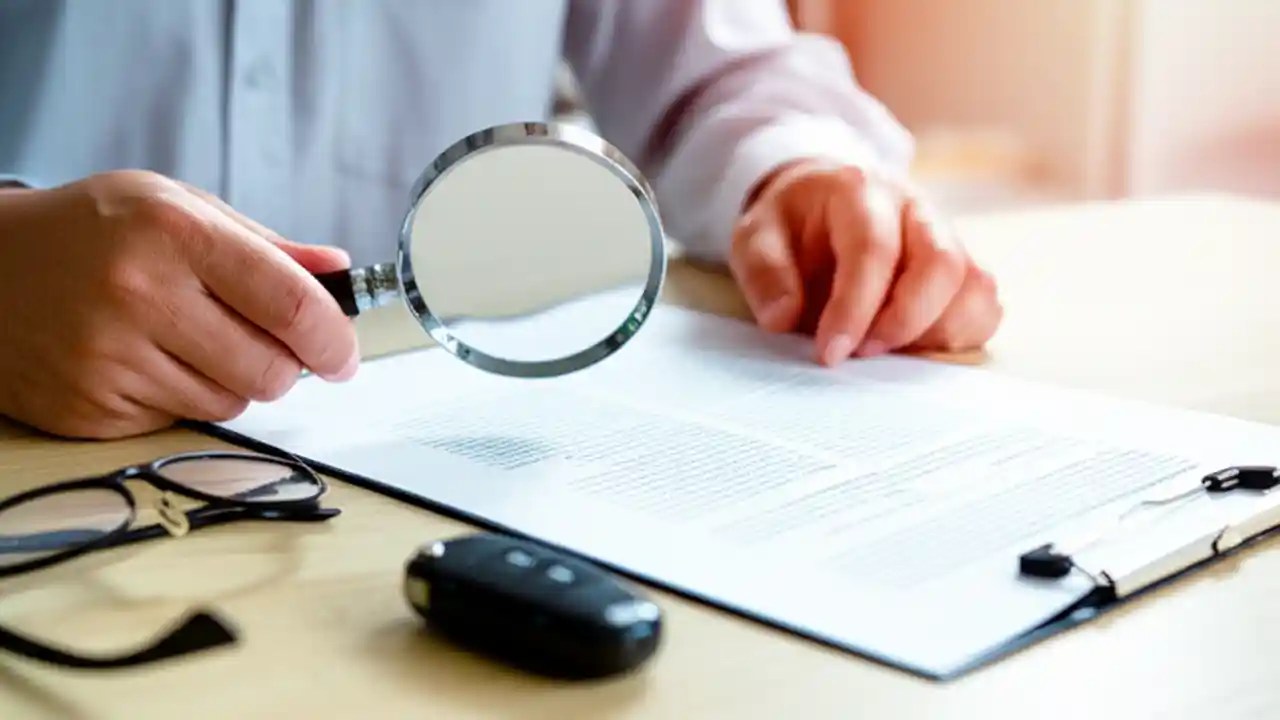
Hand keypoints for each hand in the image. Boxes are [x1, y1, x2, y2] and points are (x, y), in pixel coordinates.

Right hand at [0, 170, 358, 438]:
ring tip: (190, 340)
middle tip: (266, 343)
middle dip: (286, 364)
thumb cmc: (91, 230)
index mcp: (173, 232)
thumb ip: (265, 245)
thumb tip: (337, 273)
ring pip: (230, 404)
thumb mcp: (177, 206)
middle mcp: (138, 294)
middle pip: (270, 370)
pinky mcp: (88, 408)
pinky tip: (147, 360)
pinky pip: (179, 423)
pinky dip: (181, 399)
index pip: (290, 304)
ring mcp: (108, 358)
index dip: (334, 338)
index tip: (344, 353)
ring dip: (233, 382)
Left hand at [729, 159, 1001, 365]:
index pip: (873, 250)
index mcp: (860, 191)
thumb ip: (765, 274)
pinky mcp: (962, 267)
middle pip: (942, 264)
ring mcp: (946, 236)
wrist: (820, 201)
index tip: (830, 353)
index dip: (854, 309)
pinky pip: (984, 306)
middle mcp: (915, 208)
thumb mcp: (755, 235)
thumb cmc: (791, 223)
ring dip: (935, 333)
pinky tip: (914, 348)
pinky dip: (958, 336)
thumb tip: (782, 319)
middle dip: (904, 323)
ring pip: (974, 287)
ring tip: (887, 351)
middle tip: (863, 353)